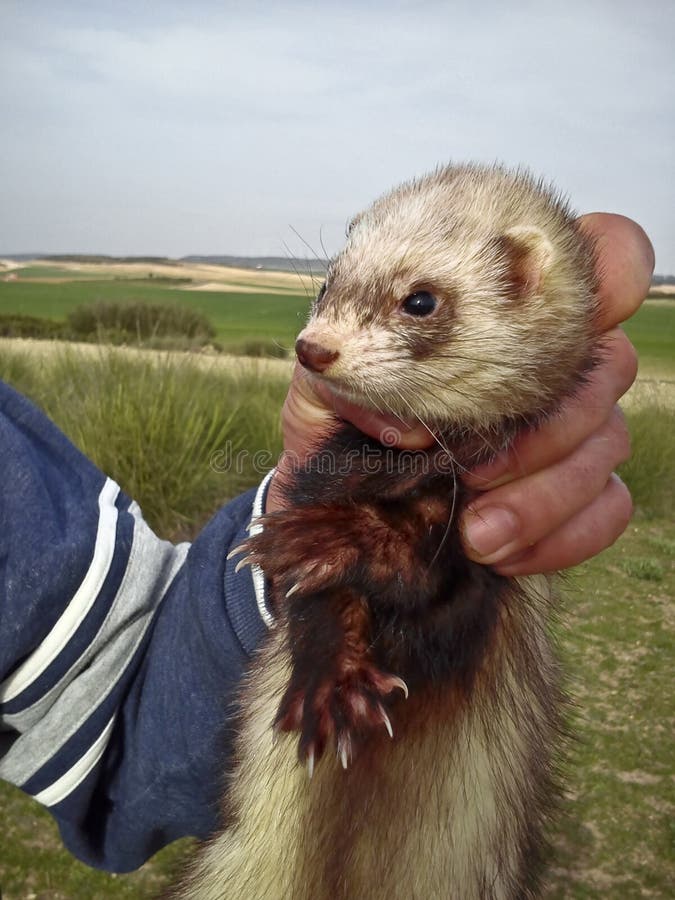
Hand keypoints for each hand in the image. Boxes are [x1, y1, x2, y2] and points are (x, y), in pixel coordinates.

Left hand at [267, 213, 653, 575]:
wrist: (333, 509)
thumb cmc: (334, 431)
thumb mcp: (321, 391)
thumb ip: (351, 377)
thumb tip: (409, 423)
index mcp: (496, 316)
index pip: (596, 259)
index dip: (613, 271)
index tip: (579, 315)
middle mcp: (546, 367)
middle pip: (610, 367)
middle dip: (548, 428)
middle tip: (473, 471)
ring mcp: (566, 432)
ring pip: (608, 444)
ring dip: (544, 496)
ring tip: (476, 534)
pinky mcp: (570, 497)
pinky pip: (607, 508)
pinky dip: (562, 536)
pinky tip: (501, 552)